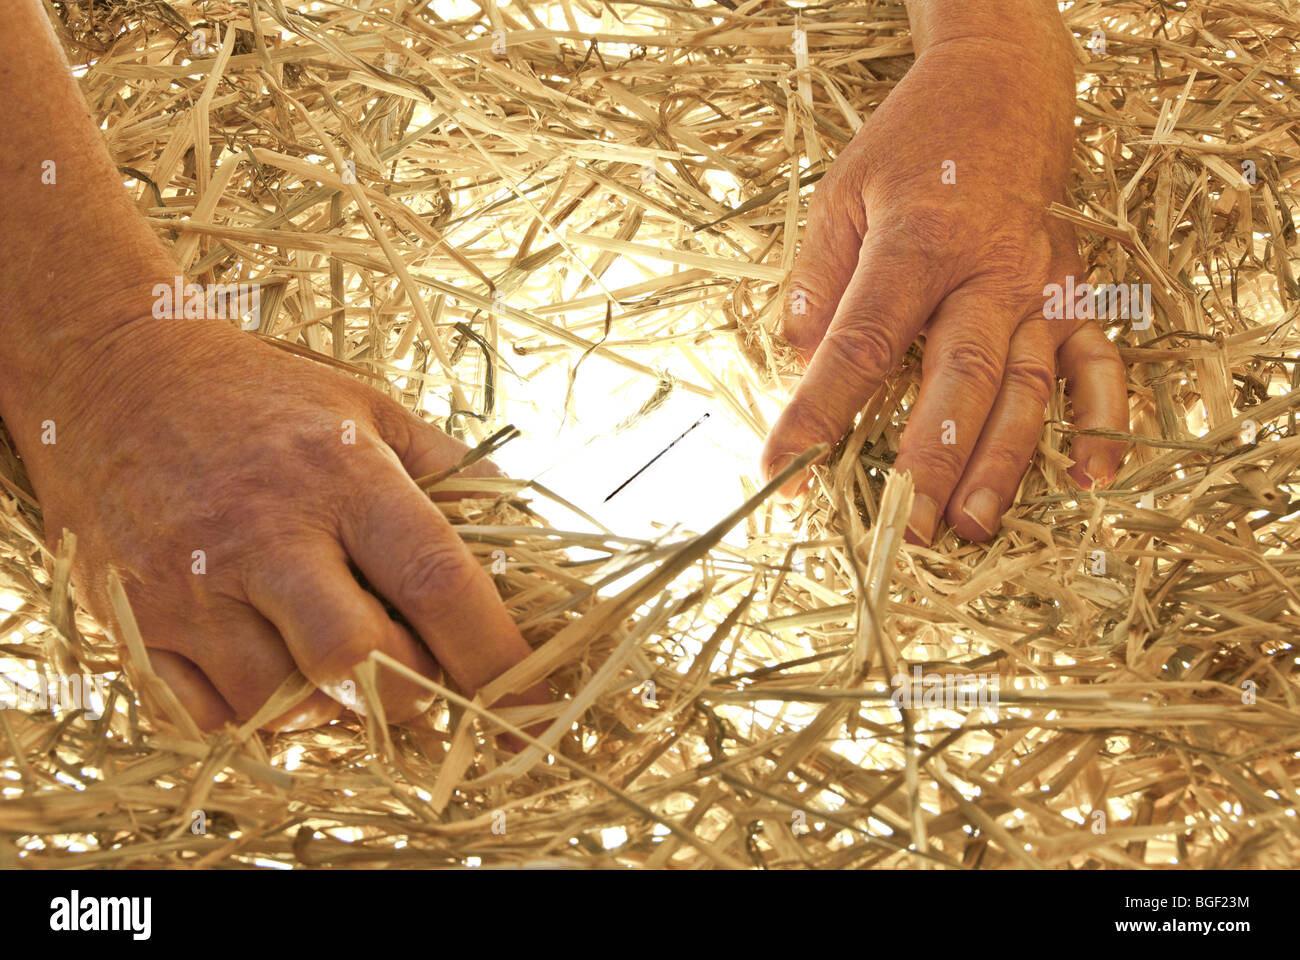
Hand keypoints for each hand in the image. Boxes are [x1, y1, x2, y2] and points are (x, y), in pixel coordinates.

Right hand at [16, 311, 547, 732]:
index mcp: (341, 474)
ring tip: (340, 664)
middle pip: (356, 661)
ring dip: (333, 710)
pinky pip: (209, 718)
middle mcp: (264, 533)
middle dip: (411, 696)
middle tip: (424, 683)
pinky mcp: (133, 621)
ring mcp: (189, 584)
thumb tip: (530, 541)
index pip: (436, 579)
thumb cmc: (265, 399)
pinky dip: (259, 716)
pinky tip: (273, 667)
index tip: (534, 706)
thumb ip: (455, 475)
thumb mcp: (371, 408)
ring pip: (282, 703)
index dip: (494, 653)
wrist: (112, 377)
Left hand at [761, 35, 1127, 542]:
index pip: (859, 345)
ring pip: (1027, 389)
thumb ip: (819, 281)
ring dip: (1003, 463)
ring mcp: (1042, 288)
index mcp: (918, 245)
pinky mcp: (1077, 296)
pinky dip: (1102, 422)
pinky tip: (1091, 477)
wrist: (1001, 90)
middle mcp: (990, 273)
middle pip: (960, 380)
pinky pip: (1100, 364)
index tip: (783, 469)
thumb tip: (800, 363)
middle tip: (903, 529)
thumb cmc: (911, 149)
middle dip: (929, 460)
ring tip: (971, 526)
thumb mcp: (841, 196)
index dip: (818, 413)